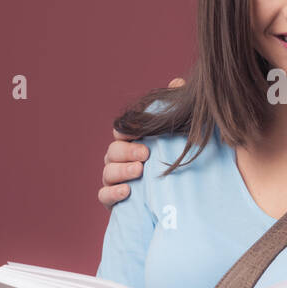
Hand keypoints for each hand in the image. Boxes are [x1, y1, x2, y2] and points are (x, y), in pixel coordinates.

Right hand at [97, 78, 184, 207]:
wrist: (181, 204)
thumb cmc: (178, 165)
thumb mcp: (181, 138)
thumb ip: (175, 111)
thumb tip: (177, 83)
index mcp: (132, 143)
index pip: (121, 132)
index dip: (124, 131)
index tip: (137, 132)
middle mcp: (120, 161)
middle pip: (112, 151)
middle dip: (126, 151)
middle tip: (145, 154)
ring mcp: (115, 181)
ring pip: (107, 172)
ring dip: (121, 170)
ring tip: (138, 171)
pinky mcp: (115, 202)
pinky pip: (104, 196)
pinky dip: (112, 192)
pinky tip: (127, 191)